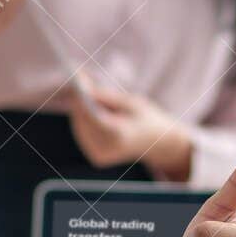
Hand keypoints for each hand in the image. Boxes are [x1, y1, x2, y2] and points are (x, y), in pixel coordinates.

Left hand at [68, 71, 192, 177]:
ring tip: (86, 92)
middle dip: (80, 100)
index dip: (81, 96)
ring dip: (81, 109)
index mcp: (117, 135)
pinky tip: (91, 109)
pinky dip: (85, 120)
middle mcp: (106, 149)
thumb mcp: (130, 101)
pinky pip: (83, 134)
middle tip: (79, 78)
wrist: (160, 144)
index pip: (90, 114)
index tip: (76, 78)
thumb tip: (81, 87)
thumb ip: (105, 95)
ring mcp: (100, 156)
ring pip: (79, 126)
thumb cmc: (147, 118)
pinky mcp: (97, 158)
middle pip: (82, 120)